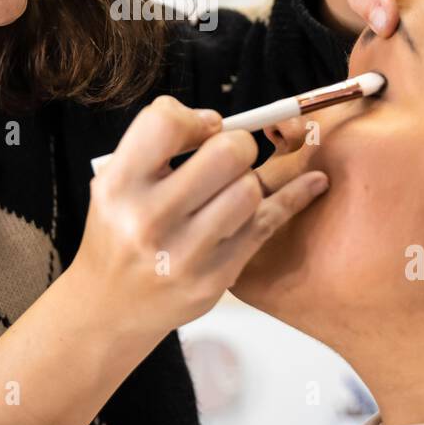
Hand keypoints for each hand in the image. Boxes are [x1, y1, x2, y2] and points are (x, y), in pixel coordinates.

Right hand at [73, 96, 328, 337]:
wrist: (110, 306)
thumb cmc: (119, 232)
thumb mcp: (117, 181)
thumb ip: (159, 146)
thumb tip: (219, 123)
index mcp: (118, 185)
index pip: (165, 121)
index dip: (193, 118)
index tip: (201, 131)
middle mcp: (148, 219)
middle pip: (226, 152)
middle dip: (237, 145)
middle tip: (229, 157)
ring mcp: (184, 253)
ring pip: (250, 189)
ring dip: (249, 181)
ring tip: (230, 189)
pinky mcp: (215, 278)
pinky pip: (267, 224)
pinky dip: (294, 198)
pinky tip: (313, 184)